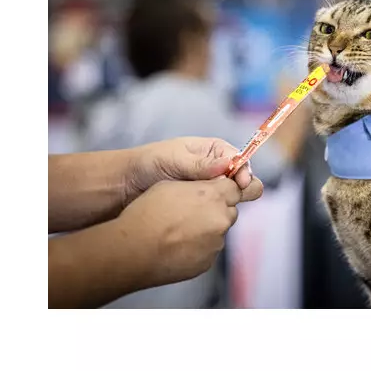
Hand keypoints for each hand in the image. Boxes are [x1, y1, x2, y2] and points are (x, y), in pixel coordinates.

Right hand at [117, 177, 262, 287]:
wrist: (134, 250)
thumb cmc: (147, 215)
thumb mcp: (171, 185)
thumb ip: (197, 186)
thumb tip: (208, 189)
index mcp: (213, 196)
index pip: (234, 188)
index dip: (223, 190)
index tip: (214, 193)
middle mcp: (221, 219)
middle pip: (229, 211)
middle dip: (216, 211)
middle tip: (191, 214)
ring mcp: (216, 243)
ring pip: (219, 232)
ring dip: (207, 230)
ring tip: (180, 232)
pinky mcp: (208, 262)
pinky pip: (209, 251)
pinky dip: (199, 248)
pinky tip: (178, 246)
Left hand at [124, 137, 255, 205]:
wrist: (126, 186)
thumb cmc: (148, 164)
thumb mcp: (174, 159)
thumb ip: (200, 164)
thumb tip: (227, 163)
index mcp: (213, 151)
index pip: (239, 159)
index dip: (244, 170)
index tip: (241, 182)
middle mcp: (216, 169)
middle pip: (241, 179)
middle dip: (241, 187)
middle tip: (237, 196)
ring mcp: (210, 189)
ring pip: (231, 197)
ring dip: (227, 202)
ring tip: (216, 207)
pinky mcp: (203, 207)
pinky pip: (217, 211)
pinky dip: (215, 214)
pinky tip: (208, 218)